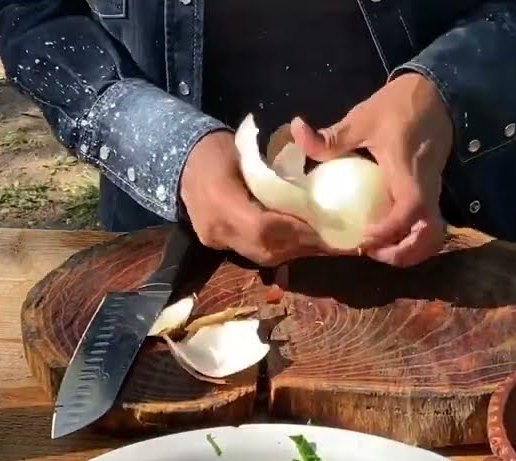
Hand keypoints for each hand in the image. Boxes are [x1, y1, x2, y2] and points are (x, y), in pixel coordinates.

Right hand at [180, 131, 325, 266]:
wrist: (179, 160)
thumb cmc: (215, 149)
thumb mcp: (246, 154)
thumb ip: (273, 180)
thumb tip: (310, 199)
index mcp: (220, 201)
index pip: (265, 227)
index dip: (298, 231)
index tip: (328, 227)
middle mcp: (216, 229)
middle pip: (267, 249)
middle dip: (303, 245)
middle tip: (336, 239)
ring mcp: (215, 240)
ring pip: (263, 256)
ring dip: (296, 251)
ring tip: (324, 242)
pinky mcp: (219, 245)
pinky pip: (254, 253)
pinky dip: (281, 249)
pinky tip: (301, 243)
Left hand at [291, 72, 453, 267]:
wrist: (436, 94)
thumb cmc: (399, 107)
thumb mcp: (362, 119)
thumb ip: (330, 136)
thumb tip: (296, 130)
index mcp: (409, 174)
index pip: (410, 212)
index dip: (389, 231)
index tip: (364, 239)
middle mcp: (427, 189)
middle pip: (429, 237)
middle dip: (402, 253)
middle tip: (370, 252)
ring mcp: (434, 193)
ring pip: (433, 236)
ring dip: (410, 250)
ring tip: (379, 250)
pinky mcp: (433, 193)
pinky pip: (429, 226)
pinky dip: (412, 239)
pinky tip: (387, 236)